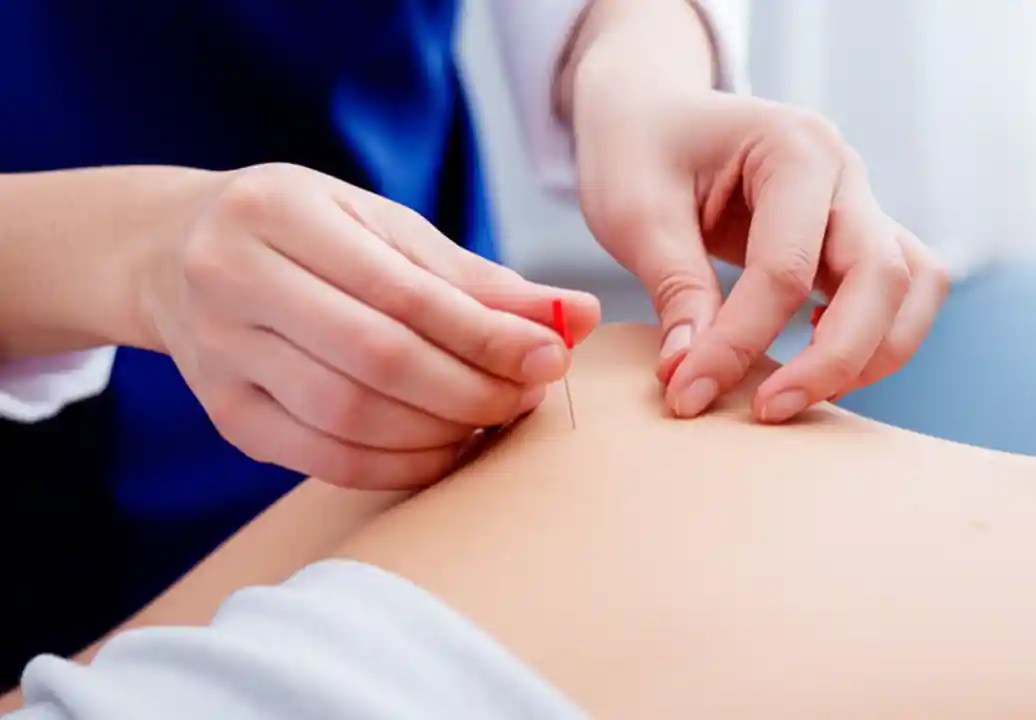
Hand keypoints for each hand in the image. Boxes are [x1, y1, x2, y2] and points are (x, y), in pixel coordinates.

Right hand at [139, 163, 599, 487]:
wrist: (175, 253)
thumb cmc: (306, 233)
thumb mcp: (382, 228)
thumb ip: (476, 277)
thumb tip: (577, 317)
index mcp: (279, 213)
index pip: (404, 291)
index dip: (487, 334)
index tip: (554, 357)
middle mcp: (233, 279)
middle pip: (378, 359)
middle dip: (472, 389)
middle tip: (529, 398)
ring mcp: (219, 353)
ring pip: (350, 415)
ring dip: (442, 431)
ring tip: (492, 418)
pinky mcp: (224, 414)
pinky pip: (324, 459)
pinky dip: (400, 466)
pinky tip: (445, 451)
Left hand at [573, 63, 947, 422]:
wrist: (651, 112)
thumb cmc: (639, 148)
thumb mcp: (634, 211)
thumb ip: (675, 289)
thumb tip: (692, 373)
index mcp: (793, 145)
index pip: (786, 267)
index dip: (741, 342)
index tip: (688, 393)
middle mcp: (844, 169)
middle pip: (883, 276)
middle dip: (833, 359)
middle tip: (767, 411)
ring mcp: (859, 199)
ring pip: (913, 286)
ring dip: (874, 352)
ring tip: (801, 392)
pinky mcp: (855, 232)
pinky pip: (901, 289)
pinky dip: (877, 333)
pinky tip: (816, 357)